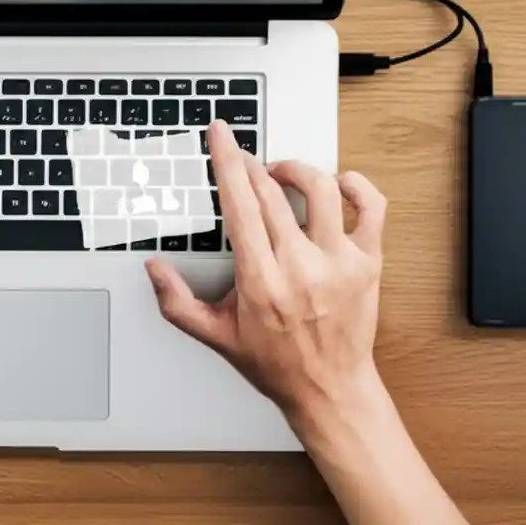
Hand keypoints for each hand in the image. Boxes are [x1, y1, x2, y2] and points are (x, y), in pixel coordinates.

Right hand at [146, 120, 387, 424]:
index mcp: (261, 281)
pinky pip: (371, 208)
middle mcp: (301, 267)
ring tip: (281, 172)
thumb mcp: (216, 337)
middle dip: (252, 165)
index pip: (239, 206)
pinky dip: (357, 186)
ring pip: (321, 190)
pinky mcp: (368, 263)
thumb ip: (178, 302)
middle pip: (272, 193)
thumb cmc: (277, 364)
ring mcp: (339, 262)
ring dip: (296, 169)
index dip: (227, 163)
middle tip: (242, 159)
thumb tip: (154, 268)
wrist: (330, 390)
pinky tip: (338, 184)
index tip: (221, 136)